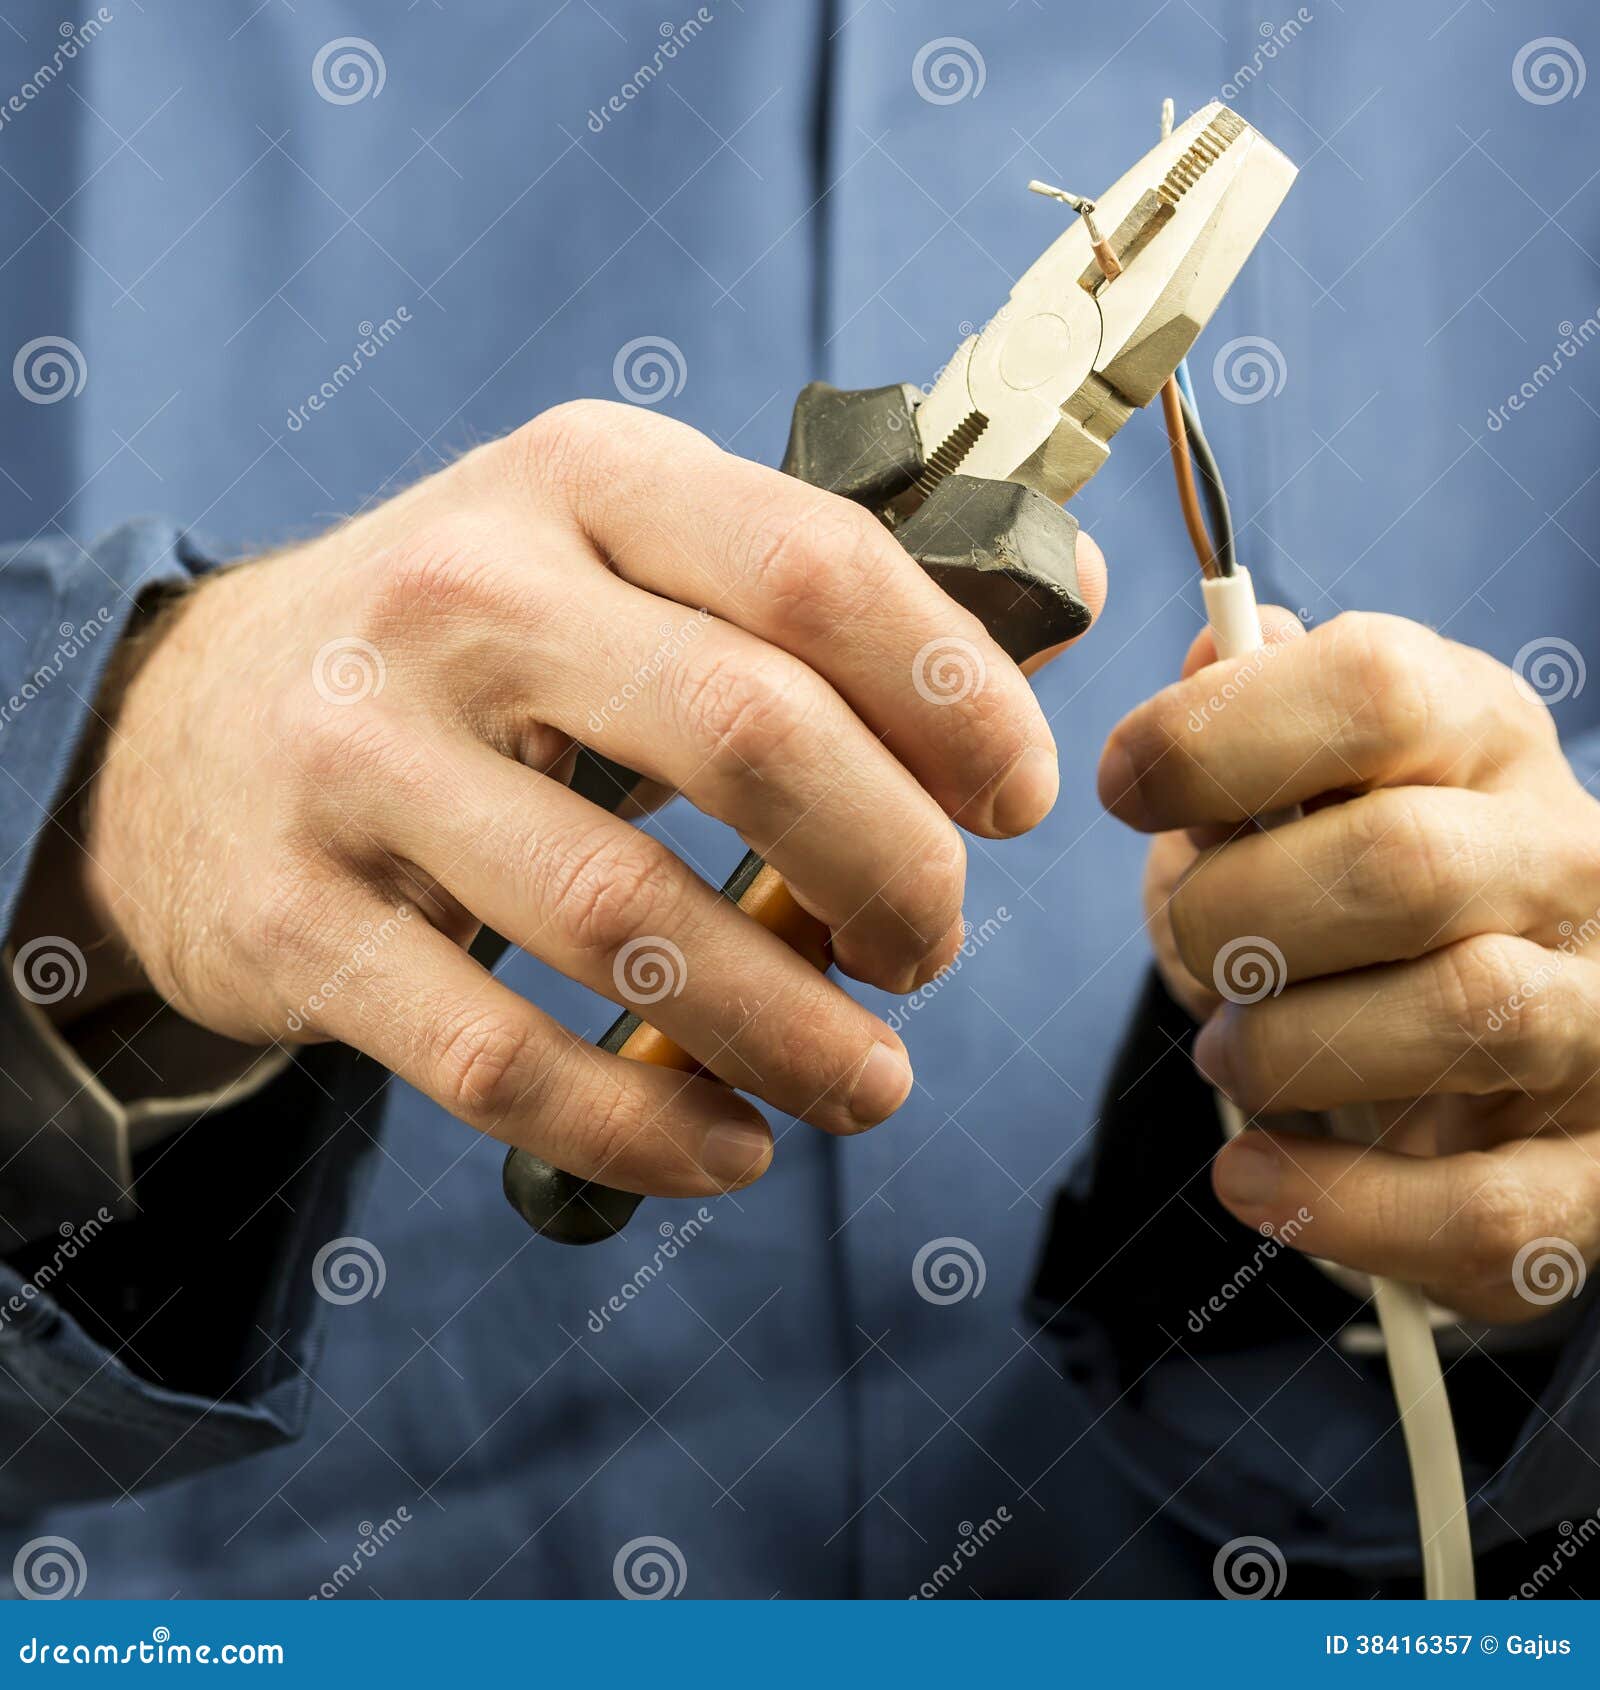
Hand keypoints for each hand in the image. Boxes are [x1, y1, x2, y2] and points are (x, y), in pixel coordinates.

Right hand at [22, 401, 1103, 1199]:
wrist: (186, 731)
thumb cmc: (470, 652)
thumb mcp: (618, 555)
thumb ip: (818, 584)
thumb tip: (1062, 603)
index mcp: (578, 481)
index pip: (817, 565)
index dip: (958, 697)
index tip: (1019, 804)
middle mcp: (460, 594)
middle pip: (747, 734)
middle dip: (895, 873)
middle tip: (935, 952)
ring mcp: (360, 759)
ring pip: (626, 922)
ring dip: (789, 1033)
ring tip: (868, 1084)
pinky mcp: (293, 921)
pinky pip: (497, 1057)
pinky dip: (641, 1128)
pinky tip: (725, 1149)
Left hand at [1103, 608, 1599, 1322]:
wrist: (1488, 1025)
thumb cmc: (1357, 881)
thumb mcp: (1310, 777)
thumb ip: (1253, 713)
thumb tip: (1212, 649)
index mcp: (1480, 736)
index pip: (1375, 689)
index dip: (1219, 735)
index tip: (1125, 787)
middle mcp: (1567, 859)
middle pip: (1402, 863)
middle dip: (1236, 916)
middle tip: (1197, 944)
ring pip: (1463, 1012)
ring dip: (1286, 1048)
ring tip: (1229, 1051)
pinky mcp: (1595, 1166)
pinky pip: (1488, 1205)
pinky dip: (1341, 1203)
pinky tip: (1249, 1176)